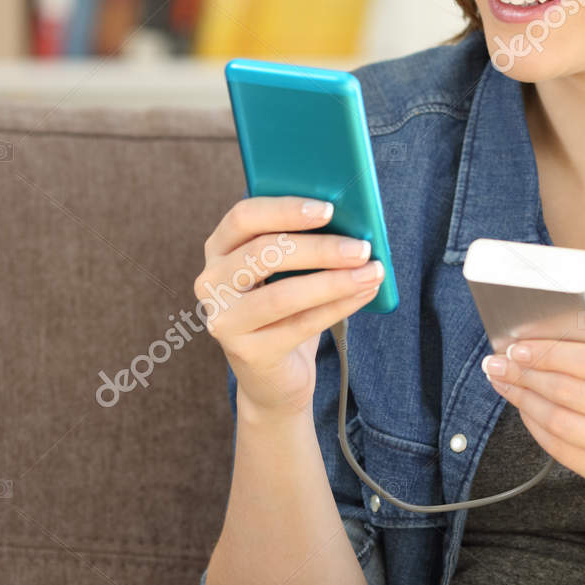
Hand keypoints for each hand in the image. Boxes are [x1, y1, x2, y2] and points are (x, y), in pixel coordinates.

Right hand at [196, 195, 385, 420]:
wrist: (273, 375)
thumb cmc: (285, 308)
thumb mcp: (287, 271)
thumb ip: (304, 242)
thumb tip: (352, 222)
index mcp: (219, 248)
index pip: (244, 217)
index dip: (286, 210)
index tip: (329, 209)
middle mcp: (211, 282)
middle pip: (263, 253)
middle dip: (320, 248)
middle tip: (363, 248)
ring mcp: (224, 320)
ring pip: (282, 295)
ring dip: (335, 281)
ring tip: (373, 272)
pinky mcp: (248, 353)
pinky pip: (300, 325)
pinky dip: (339, 307)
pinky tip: (365, 294)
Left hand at [481, 327, 584, 517]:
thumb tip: (562, 324)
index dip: (548, 352)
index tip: (517, 346)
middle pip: (568, 391)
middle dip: (524, 374)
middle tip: (497, 363)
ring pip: (559, 422)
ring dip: (523, 400)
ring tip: (504, 383)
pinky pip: (561, 451)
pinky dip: (535, 427)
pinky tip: (524, 410)